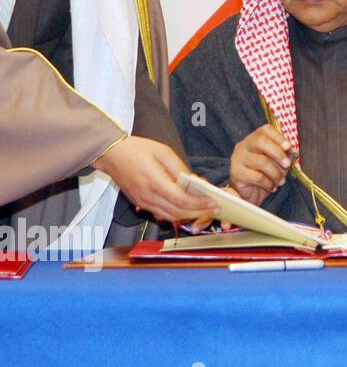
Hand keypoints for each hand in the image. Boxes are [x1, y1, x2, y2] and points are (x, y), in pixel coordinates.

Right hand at [94, 137, 216, 225]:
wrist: (111, 155)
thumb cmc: (136, 150)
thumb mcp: (163, 152)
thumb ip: (180, 168)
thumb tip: (196, 181)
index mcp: (154, 181)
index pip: (181, 199)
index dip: (199, 203)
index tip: (214, 202)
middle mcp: (148, 196)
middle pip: (178, 212)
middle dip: (199, 212)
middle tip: (215, 209)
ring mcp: (143, 202)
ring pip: (170, 217)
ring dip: (189, 216)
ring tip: (205, 210)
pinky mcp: (141, 204)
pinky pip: (161, 214)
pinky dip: (177, 215)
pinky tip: (188, 209)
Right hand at [229, 124, 293, 206]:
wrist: (250, 193)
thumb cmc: (265, 173)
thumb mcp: (277, 162)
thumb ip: (284, 155)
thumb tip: (293, 152)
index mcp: (254, 138)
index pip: (265, 130)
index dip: (278, 137)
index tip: (288, 147)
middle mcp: (244, 145)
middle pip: (261, 142)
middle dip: (278, 153)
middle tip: (287, 164)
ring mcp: (238, 159)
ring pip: (261, 161)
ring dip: (276, 173)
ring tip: (281, 182)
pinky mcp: (236, 174)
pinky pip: (257, 177)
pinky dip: (269, 184)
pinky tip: (272, 187)